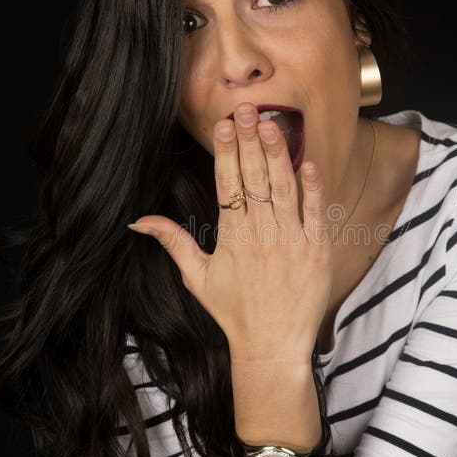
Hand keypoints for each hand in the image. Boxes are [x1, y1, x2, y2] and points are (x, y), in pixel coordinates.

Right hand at [128, 102, 331, 360]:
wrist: (272, 347)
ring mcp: (292, 241)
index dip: (227, 151)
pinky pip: (316, 213)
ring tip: (273, 124)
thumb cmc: (233, 313)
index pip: (228, 184)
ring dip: (279, 154)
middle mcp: (261, 235)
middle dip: (250, 141)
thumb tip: (138, 221)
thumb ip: (172, 242)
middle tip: (248, 109)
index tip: (225, 123)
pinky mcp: (317, 251)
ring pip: (285, 189)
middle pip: (255, 178)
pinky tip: (308, 163)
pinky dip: (313, 188)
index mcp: (232, 237)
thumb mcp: (196, 277)